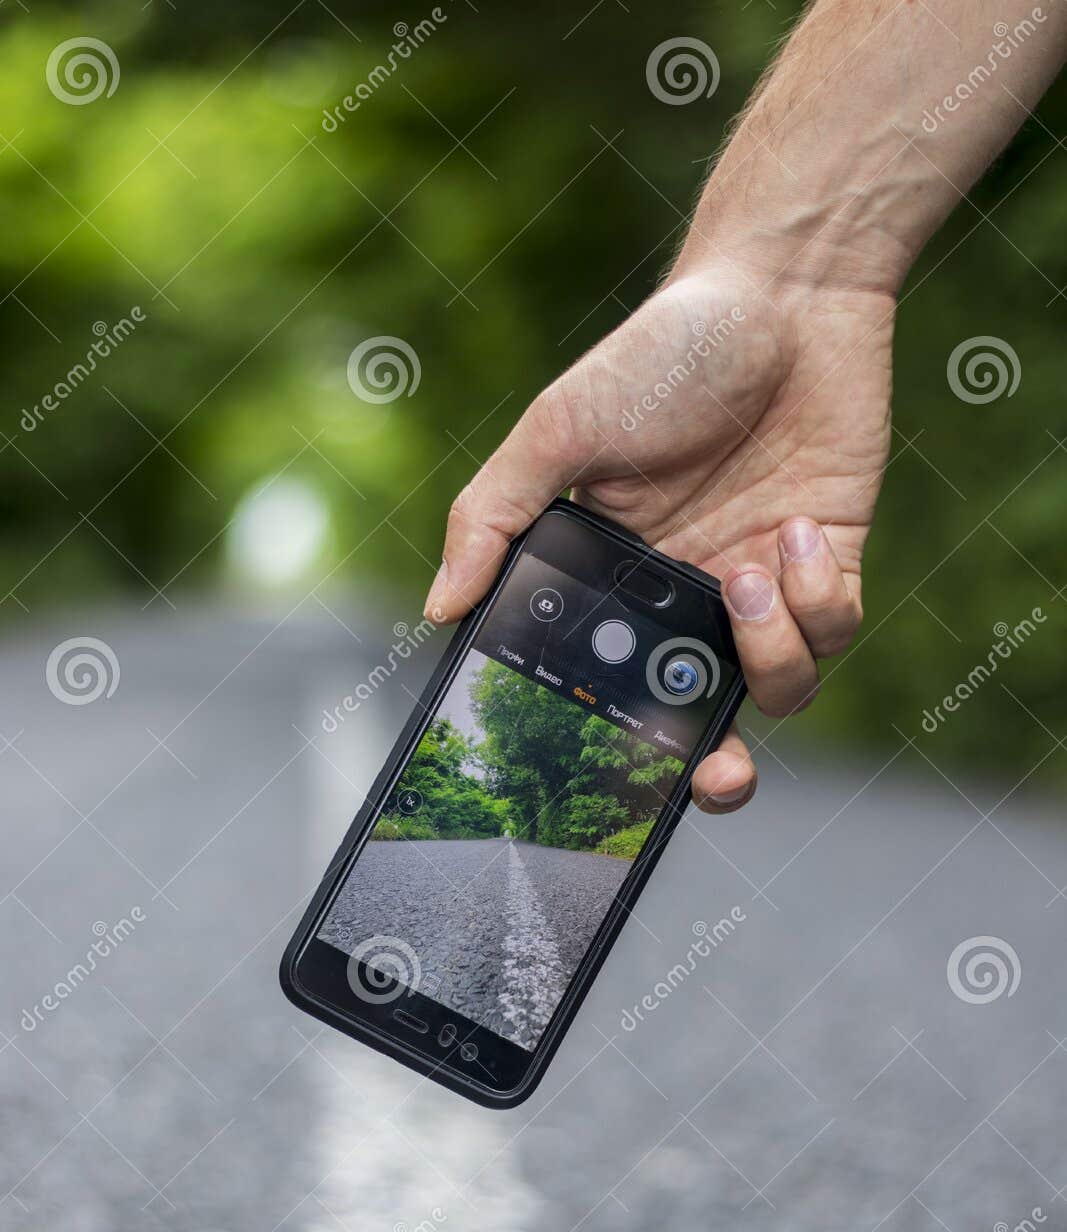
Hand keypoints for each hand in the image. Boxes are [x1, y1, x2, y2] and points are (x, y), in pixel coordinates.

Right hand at [425, 259, 893, 811]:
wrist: (785, 293)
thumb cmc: (660, 355)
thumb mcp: (557, 430)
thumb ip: (494, 515)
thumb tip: (439, 608)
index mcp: (615, 585)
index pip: (609, 691)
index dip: (616, 751)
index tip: (611, 778)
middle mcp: (686, 601)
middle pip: (702, 725)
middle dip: (713, 773)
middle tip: (712, 773)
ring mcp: (760, 587)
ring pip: (779, 687)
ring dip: (768, 647)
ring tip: (746, 569)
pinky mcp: (827, 562)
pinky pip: (833, 628)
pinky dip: (816, 596)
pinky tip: (794, 525)